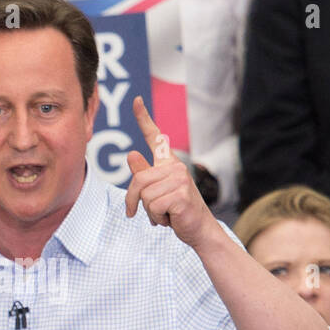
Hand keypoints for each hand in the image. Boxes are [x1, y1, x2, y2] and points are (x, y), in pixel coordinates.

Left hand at [125, 96, 209, 247]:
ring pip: (145, 196)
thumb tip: (131, 153)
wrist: (198, 229)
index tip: (136, 100)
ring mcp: (180, 179)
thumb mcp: (156, 191)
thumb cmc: (176, 210)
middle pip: (138, 180)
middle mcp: (175, 167)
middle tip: (142, 213)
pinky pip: (153, 207)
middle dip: (134, 201)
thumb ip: (144, 174)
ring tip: (165, 214)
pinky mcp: (180, 194)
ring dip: (150, 212)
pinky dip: (157, 218)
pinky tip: (170, 219)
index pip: (155, 137)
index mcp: (168, 163)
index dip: (143, 119)